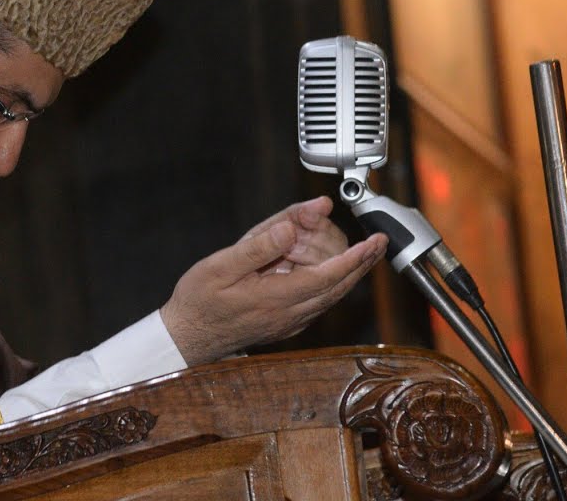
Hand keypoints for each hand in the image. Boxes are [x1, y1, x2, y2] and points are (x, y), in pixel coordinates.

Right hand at [159, 198, 386, 364]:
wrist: (187, 337)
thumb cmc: (199, 300)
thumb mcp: (220, 266)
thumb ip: (258, 247)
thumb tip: (290, 229)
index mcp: (275, 297)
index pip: (328, 276)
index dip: (355, 258)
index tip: (374, 242)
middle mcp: (289, 314)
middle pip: (339, 287)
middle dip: (363, 264)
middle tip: (379, 242)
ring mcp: (290, 322)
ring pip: (332, 297)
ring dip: (348, 273)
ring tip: (359, 250)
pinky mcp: (286, 324)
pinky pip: (319, 303)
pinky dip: (332, 283)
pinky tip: (332, 270)